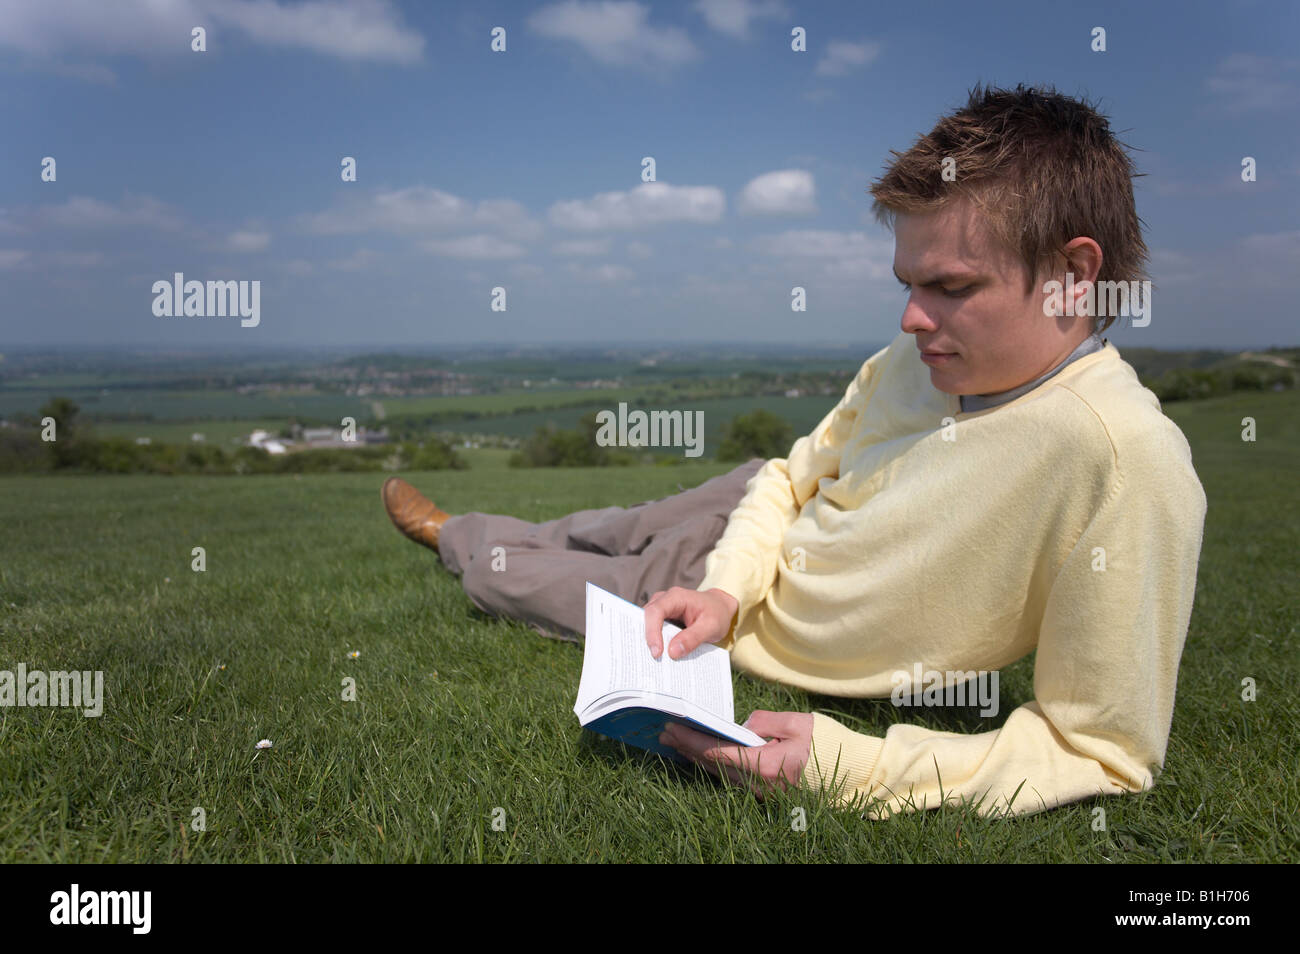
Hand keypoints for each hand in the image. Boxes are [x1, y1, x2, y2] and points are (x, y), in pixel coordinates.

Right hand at [643, 586, 738, 659]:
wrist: (720, 609)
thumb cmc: (717, 614)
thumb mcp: (711, 626)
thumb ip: (693, 638)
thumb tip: (672, 652)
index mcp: (676, 597)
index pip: (656, 612)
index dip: (652, 632)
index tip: (656, 653)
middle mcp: (664, 600)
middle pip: (646, 618)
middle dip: (646, 639)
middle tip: (648, 661)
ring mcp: (661, 610)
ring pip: (646, 625)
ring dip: (648, 643)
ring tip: (651, 662)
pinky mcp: (661, 620)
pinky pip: (653, 631)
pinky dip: (654, 643)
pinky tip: (658, 658)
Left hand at [659, 710, 812, 798]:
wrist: (843, 769)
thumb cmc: (821, 743)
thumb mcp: (795, 723)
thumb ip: (764, 721)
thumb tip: (742, 726)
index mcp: (766, 765)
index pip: (719, 753)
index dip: (692, 741)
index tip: (673, 729)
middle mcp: (759, 783)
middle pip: (713, 765)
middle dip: (687, 748)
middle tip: (665, 733)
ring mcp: (760, 790)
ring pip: (719, 773)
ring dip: (696, 757)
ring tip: (676, 743)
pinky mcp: (762, 789)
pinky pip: (730, 776)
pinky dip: (711, 764)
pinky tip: (699, 755)